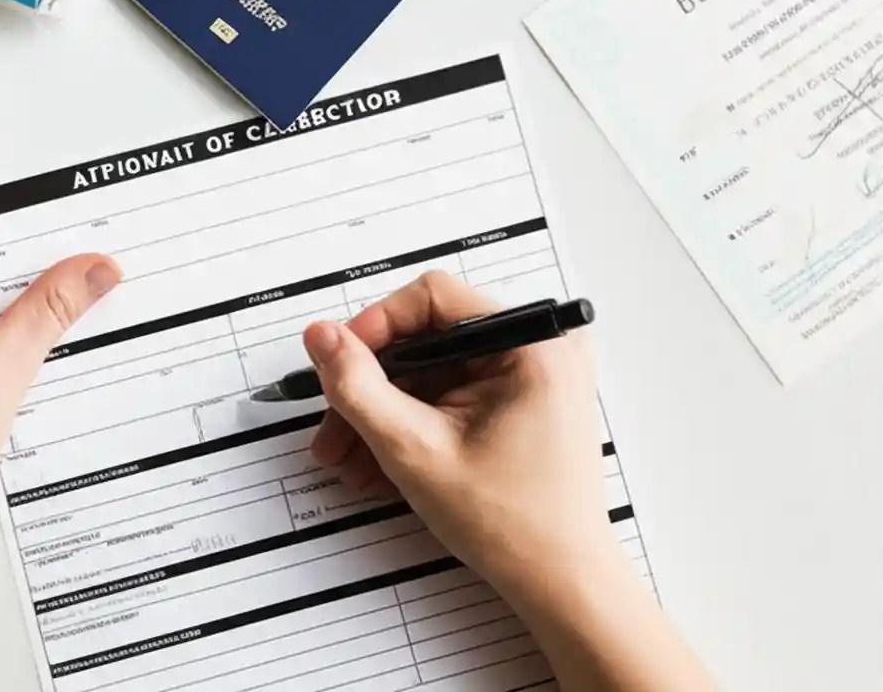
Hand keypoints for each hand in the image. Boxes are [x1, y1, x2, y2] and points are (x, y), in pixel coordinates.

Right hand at [304, 273, 715, 690]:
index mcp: (532, 346)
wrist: (560, 584)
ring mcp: (531, 379)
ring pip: (431, 374)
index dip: (374, 326)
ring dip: (382, 414)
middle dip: (370, 388)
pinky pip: (450, 397)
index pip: (433, 297)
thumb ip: (358, 387)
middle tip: (333, 424)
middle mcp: (539, 351)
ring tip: (349, 457)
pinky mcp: (519, 404)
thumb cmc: (515, 526)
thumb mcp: (415, 450)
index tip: (338, 361)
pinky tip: (379, 462)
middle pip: (427, 340)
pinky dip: (411, 426)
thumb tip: (322, 338)